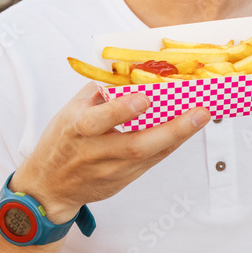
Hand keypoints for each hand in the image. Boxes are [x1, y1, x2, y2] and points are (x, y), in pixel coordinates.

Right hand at [10, 83, 209, 222]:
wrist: (49, 186)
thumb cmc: (63, 139)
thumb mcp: (71, 109)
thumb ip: (99, 90)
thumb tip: (130, 66)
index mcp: (76, 129)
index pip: (97, 121)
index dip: (121, 111)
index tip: (145, 98)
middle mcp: (94, 153)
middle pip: (135, 146)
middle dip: (171, 130)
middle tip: (199, 112)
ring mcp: (110, 171)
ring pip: (149, 156)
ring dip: (179, 136)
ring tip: (202, 116)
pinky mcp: (122, 181)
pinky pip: (152, 162)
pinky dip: (171, 144)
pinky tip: (188, 129)